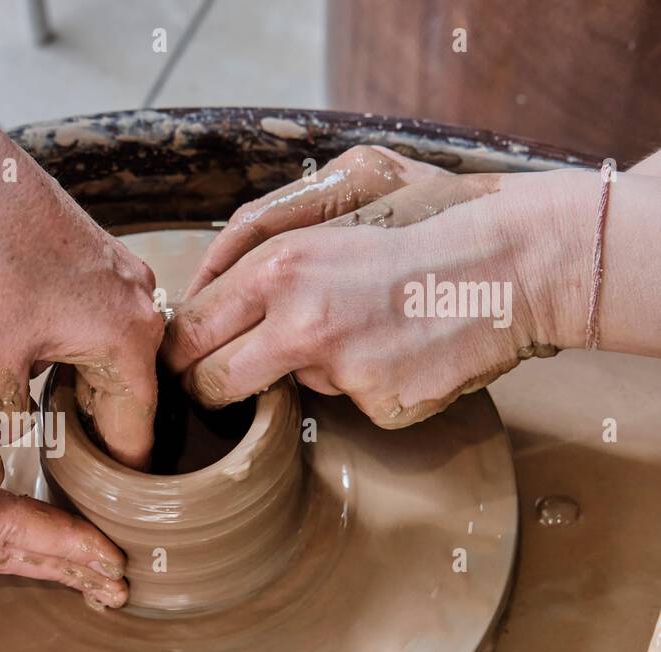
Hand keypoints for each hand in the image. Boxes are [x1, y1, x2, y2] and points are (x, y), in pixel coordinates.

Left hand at [0, 141, 163, 469]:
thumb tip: (3, 454)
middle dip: (73, 418)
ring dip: (46, 370)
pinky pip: (75, 311)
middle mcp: (137, 305)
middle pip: (117, 390)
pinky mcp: (87, 251)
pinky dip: (39, 331)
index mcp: (131, 341)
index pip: (135, 432)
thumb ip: (5, 421)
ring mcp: (115, 272)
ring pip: (90, 349)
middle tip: (40, 447)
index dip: (112, 473)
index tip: (95, 497)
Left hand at [164, 146, 588, 426]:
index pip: (192, 329)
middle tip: (215, 385)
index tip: (181, 358)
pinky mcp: (380, 404)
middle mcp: (301, 321)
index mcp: (281, 267)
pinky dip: (366, 383)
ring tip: (362, 329)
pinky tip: (402, 348)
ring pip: (287, 390)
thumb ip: (264, 238)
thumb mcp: (335, 202)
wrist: (514, 262)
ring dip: (307, 371)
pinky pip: (351, 401)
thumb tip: (206, 279)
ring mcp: (342, 370)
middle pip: (212, 382)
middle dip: (206, 387)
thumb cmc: (425, 222)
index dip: (180, 351)